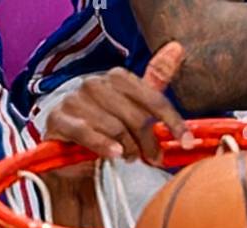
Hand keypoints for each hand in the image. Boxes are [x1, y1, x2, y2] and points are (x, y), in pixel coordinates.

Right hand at [45, 41, 194, 164]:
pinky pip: (88, 133)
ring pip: (116, 128)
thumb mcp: (133, 110)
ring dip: (127, 150)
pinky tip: (114, 154)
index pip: (153, 98)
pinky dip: (103, 146)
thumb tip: (177, 49)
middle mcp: (95, 84)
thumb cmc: (105, 133)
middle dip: (149, 143)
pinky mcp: (59, 119)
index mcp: (117, 79)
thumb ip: (154, 84)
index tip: (187, 143)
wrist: (70, 155)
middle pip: (137, 117)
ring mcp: (75, 100)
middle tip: (152, 159)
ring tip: (127, 158)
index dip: (173, 122)